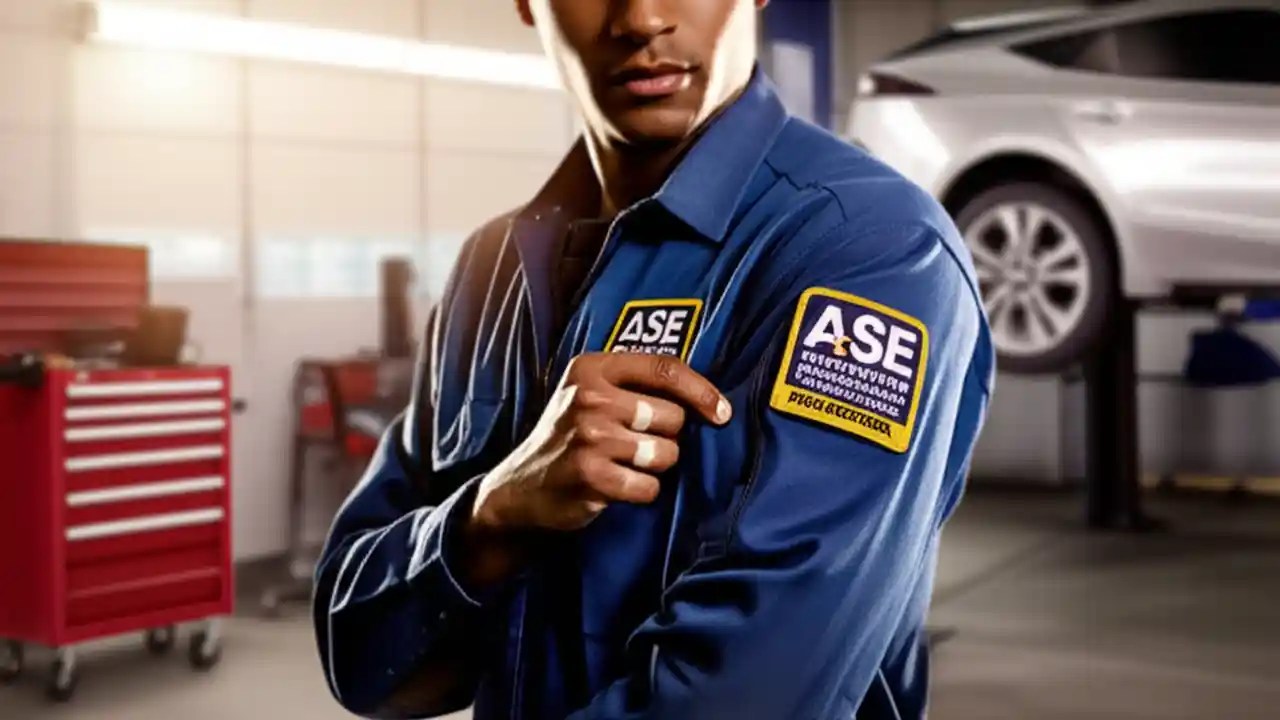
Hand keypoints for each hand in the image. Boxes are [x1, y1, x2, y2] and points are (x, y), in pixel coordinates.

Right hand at [460, 353, 730, 585]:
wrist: (521, 488)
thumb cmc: (568, 437)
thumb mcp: (590, 394)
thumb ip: (636, 385)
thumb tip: (709, 400)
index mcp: (592, 368)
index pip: (665, 368)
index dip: (701, 391)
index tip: (721, 413)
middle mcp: (589, 397)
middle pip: (672, 417)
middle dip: (666, 437)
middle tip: (635, 445)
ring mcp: (589, 437)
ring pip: (666, 454)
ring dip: (655, 467)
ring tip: (623, 465)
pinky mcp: (591, 476)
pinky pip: (650, 486)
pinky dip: (642, 492)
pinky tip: (616, 487)